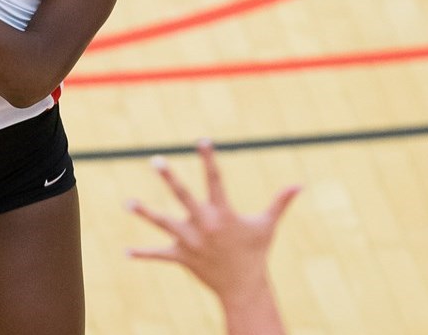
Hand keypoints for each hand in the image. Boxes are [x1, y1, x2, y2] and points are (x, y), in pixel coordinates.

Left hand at [127, 141, 300, 308]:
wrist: (244, 287)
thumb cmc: (256, 252)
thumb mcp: (267, 225)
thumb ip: (280, 202)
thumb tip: (301, 184)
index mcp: (223, 214)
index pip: (215, 180)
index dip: (209, 159)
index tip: (202, 140)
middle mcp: (204, 225)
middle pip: (183, 197)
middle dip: (169, 178)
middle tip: (156, 161)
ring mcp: (191, 242)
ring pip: (164, 224)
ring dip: (145, 213)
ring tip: (128, 203)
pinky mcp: (182, 257)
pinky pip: (159, 255)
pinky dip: (143, 254)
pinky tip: (126, 252)